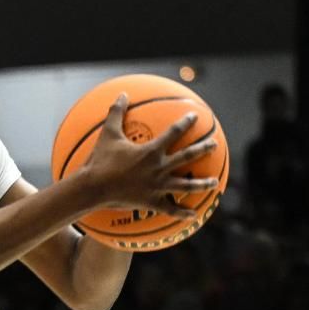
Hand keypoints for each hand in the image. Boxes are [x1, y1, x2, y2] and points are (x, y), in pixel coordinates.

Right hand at [77, 101, 220, 215]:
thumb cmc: (100, 160)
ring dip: (202, 184)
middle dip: (203, 149)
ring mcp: (157, 186)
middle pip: (187, 157)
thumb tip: (122, 94)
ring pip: (186, 186)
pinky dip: (182, 212)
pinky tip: (193, 215)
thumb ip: (116, 112)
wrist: (94, 187)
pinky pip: (170, 209)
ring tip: (214, 183)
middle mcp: (159, 168)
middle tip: (214, 144)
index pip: (173, 132)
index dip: (186, 123)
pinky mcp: (151, 202)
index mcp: (151, 151)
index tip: (195, 117)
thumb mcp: (108, 133)